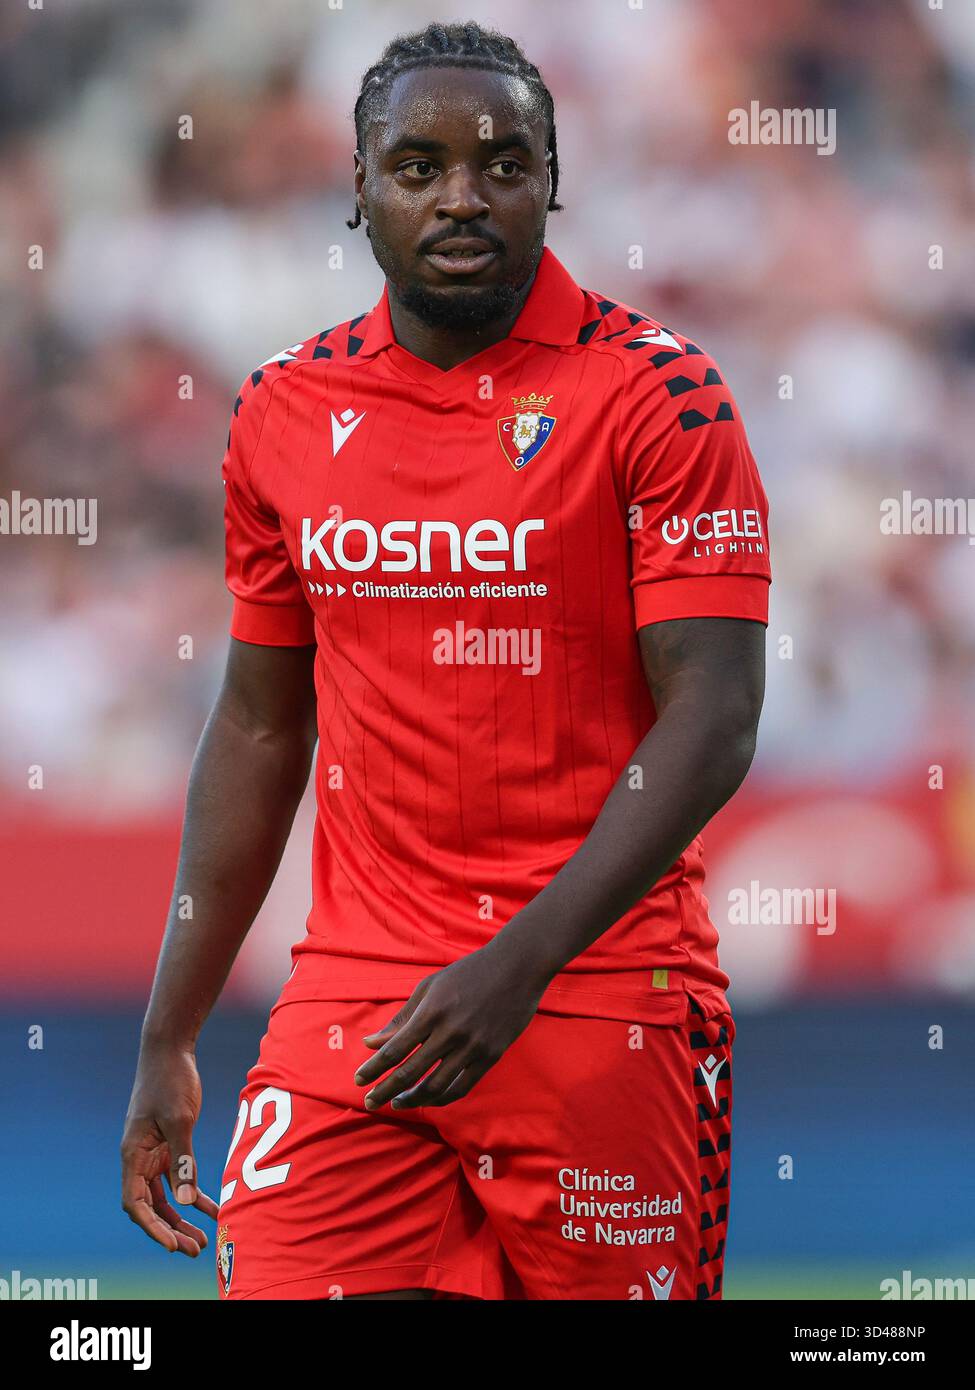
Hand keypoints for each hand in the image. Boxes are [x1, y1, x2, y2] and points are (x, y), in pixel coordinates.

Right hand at [120, 1042, 218, 1255]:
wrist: (171, 1049)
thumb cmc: (170, 1080)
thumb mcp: (180, 1120)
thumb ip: (183, 1160)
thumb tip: (186, 1201)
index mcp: (133, 1154)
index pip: (135, 1203)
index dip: (151, 1228)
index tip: (171, 1245)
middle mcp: (140, 1159)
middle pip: (151, 1207)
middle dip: (171, 1230)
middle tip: (195, 1249)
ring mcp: (154, 1153)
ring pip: (166, 1197)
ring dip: (183, 1218)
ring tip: (204, 1239)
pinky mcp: (170, 1145)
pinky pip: (180, 1178)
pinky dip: (194, 1194)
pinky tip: (213, 1209)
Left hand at [353, 941, 547, 1109]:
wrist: (517, 967)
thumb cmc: (467, 973)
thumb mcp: (429, 987)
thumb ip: (401, 1018)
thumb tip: (371, 1043)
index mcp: (431, 1011)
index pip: (394, 1049)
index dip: (373, 1068)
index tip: (358, 1080)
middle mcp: (450, 1032)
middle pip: (410, 1072)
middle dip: (385, 1090)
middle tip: (369, 1102)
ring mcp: (473, 1046)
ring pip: (436, 1086)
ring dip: (412, 1099)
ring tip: (397, 1102)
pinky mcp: (491, 1055)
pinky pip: (462, 1086)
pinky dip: (442, 1098)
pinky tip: (429, 1099)